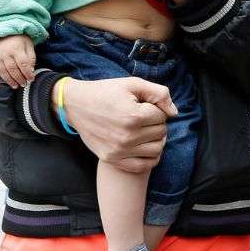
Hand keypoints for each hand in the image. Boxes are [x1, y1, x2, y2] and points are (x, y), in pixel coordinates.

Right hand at [0, 35, 35, 88]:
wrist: (3, 29)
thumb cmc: (19, 38)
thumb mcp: (28, 44)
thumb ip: (31, 57)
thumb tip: (31, 71)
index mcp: (17, 49)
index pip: (23, 65)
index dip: (28, 74)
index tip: (31, 79)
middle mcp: (5, 53)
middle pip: (13, 70)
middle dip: (19, 79)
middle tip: (24, 84)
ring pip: (2, 71)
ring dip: (9, 81)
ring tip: (15, 86)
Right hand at [60, 77, 174, 172]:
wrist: (75, 104)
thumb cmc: (105, 92)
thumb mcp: (133, 84)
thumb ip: (159, 94)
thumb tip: (174, 113)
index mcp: (133, 116)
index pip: (162, 116)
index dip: (156, 109)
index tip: (143, 105)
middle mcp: (127, 136)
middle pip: (161, 132)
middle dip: (156, 123)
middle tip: (143, 117)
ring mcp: (118, 150)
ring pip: (157, 149)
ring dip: (155, 139)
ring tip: (144, 130)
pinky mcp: (111, 159)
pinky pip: (143, 166)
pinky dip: (150, 157)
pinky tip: (144, 146)